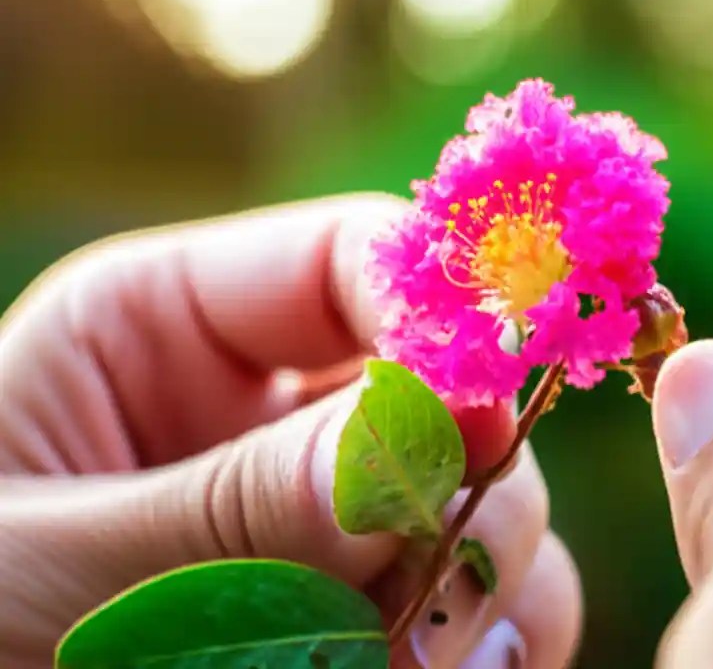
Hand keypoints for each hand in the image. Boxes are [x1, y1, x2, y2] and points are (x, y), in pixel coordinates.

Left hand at [0, 196, 580, 668]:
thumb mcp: (43, 555)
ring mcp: (333, 511)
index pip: (356, 259)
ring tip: (423, 663)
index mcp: (173, 328)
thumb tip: (417, 445)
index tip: (477, 419)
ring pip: (493, 511)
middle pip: (454, 397)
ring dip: (488, 584)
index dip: (438, 316)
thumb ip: (227, 504)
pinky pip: (486, 607)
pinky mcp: (366, 604)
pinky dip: (489, 644)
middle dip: (466, 490)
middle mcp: (277, 408)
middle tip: (437, 586)